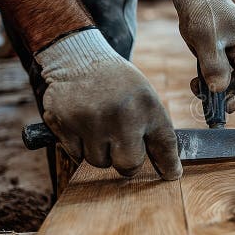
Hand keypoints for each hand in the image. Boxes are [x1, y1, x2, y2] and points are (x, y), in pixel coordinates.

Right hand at [36, 29, 181, 179]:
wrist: (78, 58)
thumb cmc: (117, 83)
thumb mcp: (144, 97)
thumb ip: (154, 129)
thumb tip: (168, 167)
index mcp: (146, 105)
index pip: (164, 144)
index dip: (168, 164)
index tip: (171, 175)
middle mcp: (120, 114)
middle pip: (129, 164)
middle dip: (127, 163)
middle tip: (122, 149)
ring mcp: (90, 119)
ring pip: (99, 162)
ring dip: (101, 152)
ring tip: (100, 127)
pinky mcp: (64, 123)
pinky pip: (75, 154)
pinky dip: (79, 146)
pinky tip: (83, 124)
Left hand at [167, 0, 234, 111]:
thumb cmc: (203, 10)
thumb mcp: (206, 39)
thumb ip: (213, 65)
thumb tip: (219, 89)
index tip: (226, 107)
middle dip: (227, 94)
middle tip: (210, 105)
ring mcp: (233, 51)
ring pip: (230, 78)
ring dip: (216, 88)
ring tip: (196, 89)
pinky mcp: (221, 51)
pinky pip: (220, 71)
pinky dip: (209, 79)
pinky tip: (195, 81)